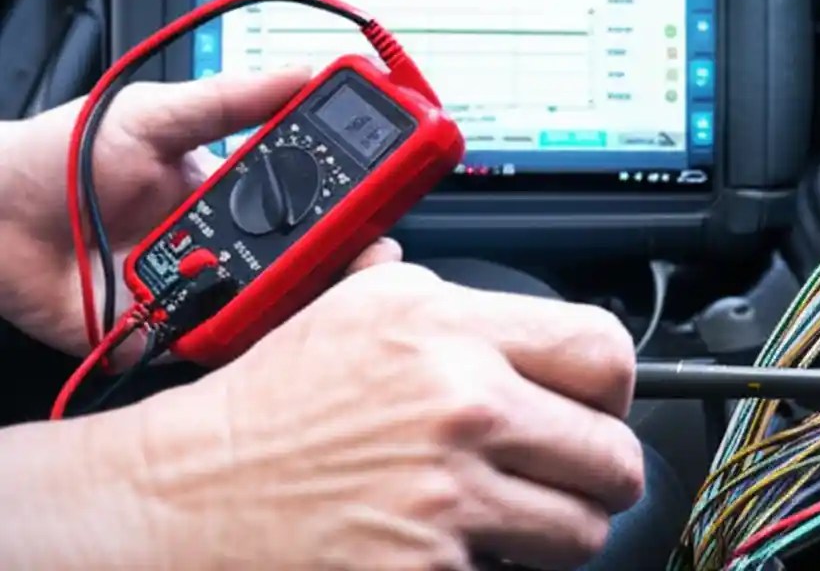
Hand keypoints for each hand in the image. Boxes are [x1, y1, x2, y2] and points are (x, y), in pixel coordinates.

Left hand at [0, 68, 398, 358]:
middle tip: (377, 252)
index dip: (350, 206)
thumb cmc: (59, 159)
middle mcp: (225, 250)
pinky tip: (274, 318)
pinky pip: (222, 345)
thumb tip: (303, 72)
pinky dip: (250, 336)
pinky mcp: (166, 338)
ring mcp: (200, 295)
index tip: (388, 195)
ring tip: (335, 284)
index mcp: (232, 198)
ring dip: (309, 300)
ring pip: (273, 309)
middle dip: (347, 261)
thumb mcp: (158, 113)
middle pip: (303, 264)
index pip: (308, 205)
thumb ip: (233, 99)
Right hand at [119, 262, 642, 569]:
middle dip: (599, 472)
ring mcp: (448, 495)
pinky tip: (454, 544)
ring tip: (516, 517)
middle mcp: (459, 404)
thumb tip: (497, 297)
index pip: (604, 352)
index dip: (614, 389)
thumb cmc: (269, 404)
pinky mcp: (431, 570)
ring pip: (582, 530)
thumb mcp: (352, 306)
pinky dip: (497, 568)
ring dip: (560, 530)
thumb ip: (436, 291)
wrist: (189, 494)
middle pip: (612, 454)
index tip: (599, 407)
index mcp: (449, 329)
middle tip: (568, 476)